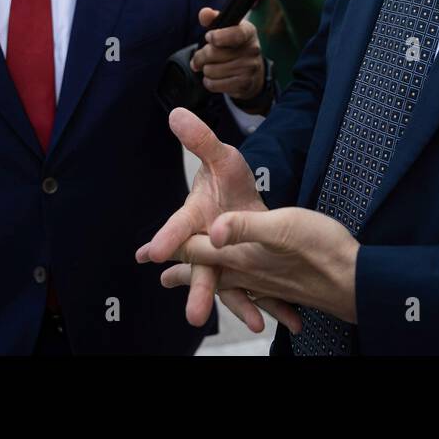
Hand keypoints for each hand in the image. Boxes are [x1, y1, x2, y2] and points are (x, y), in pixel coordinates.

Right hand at [135, 109, 295, 332]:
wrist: (247, 205)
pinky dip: (270, 306)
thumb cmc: (230, 181)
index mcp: (194, 218)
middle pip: (201, 269)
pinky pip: (257, 291)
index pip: (178, 228)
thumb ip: (200, 139)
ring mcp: (226, 261)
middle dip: (199, 292)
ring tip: (256, 325)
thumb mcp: (221, 156)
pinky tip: (286, 322)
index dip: (166, 238)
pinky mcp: (247, 272)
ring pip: (229, 286)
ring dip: (241, 306)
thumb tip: (176, 113)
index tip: (152, 252)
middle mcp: (206, 245)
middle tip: (195, 316)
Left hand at [161, 207, 359, 326]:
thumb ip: (244, 226)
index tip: (147, 252)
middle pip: (209, 272)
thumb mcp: (282, 226)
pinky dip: (246, 295)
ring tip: (202, 290)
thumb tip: (210, 228)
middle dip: (185, 274)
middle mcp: (251, 272)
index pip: (198, 249)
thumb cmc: (322, 250)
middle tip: (163, 279)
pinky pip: (256, 293)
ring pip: (231, 284)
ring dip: (212, 285)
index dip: (171, 246)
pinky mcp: (286, 286)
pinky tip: (254, 297)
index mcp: (242, 255)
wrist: (357, 281)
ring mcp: (269, 283)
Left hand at [189, 6, 262, 100]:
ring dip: (205, 70)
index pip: (235, 34)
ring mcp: (249, 68)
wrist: (251, 71)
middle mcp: (252, 49)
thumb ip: (213, 19)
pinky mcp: (244, 84)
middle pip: (214, 53)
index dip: (219, 36)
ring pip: (212, 70)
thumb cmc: (234, 46)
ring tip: (210, 67)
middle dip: (201, 55)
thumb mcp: (226, 29)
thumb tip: (204, 13)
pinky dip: (209, 82)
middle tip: (200, 56)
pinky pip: (215, 84)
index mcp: (248, 32)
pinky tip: (213, 78)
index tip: (209, 37)